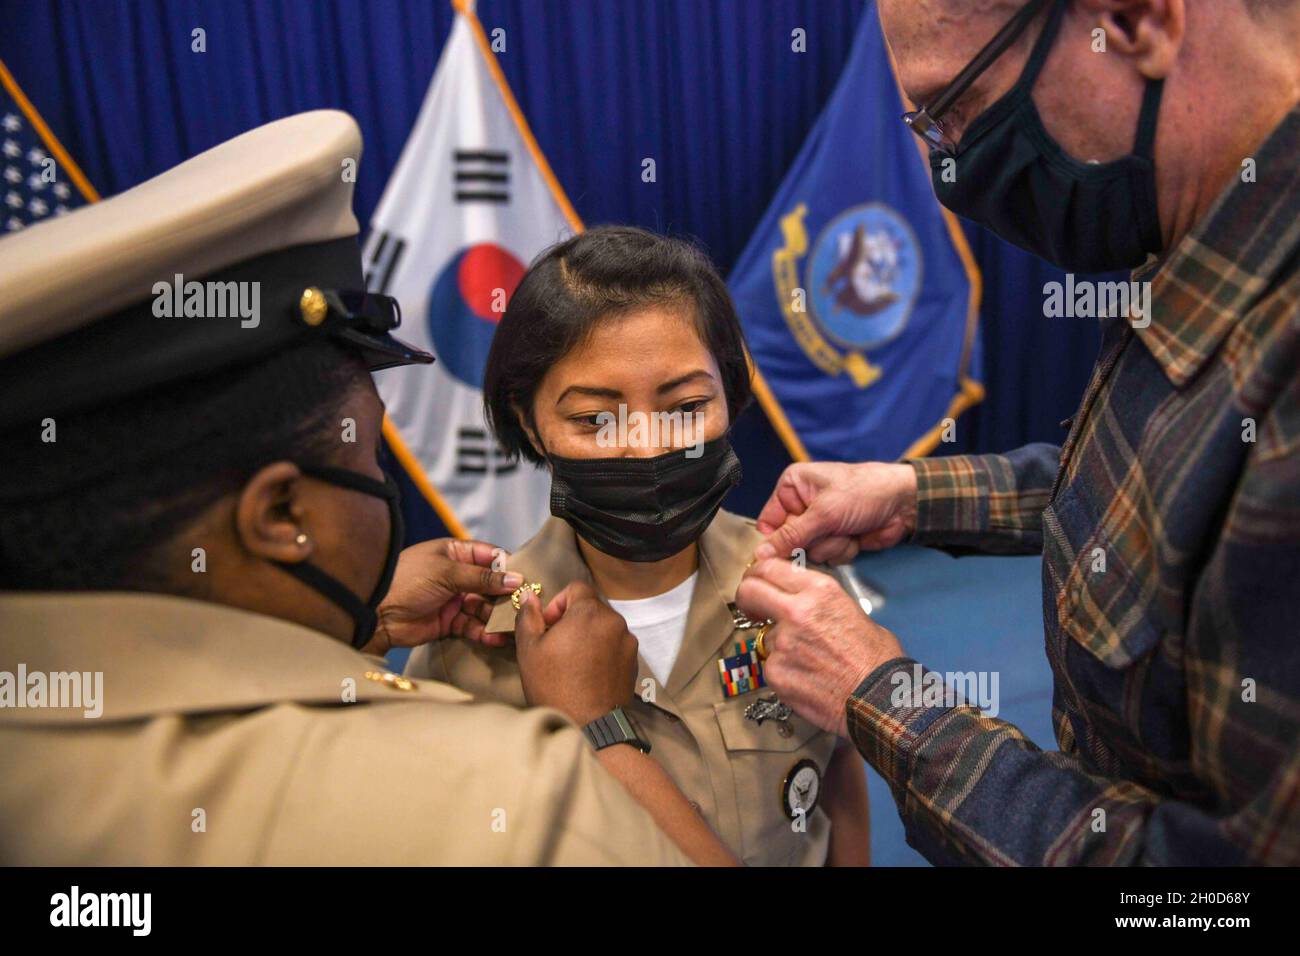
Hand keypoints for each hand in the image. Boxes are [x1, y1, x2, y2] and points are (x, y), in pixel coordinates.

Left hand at [365, 538, 522, 654]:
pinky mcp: (449, 622)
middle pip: (491, 585)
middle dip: (506, 596)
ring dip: (497, 618)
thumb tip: (515, 579)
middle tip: (524, 606)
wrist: (376, 615)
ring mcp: (453, 599)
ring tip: (512, 627)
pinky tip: (495, 638)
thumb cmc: (406, 581)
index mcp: (453, 553)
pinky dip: (484, 632)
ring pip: (484, 608)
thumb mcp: (446, 572)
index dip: (508, 567)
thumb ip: (482, 577)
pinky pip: (473, 626)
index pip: (489, 556)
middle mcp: (456, 575)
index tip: (526, 578)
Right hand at [513, 582, 638, 725]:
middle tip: (556, 645)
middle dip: (573, 620)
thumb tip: (529, 597)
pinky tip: (588, 673)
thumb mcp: (529, 649)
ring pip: (604, 626)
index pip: (576, 588)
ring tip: (572, 662)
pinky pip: (615, 644)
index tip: (548, 626)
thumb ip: (528, 617)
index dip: (558, 603)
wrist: (589, 727)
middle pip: (591, 607)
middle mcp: (615, 621)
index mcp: (590, 612)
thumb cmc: (554, 686)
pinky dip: (602, 650)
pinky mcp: (635, 661)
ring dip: (588, 635)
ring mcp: (628, 642)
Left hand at [736, 559, 904, 737]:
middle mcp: (797, 611)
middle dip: (748, 599)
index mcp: (819, 591)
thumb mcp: (853, 612)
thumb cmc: (876, 660)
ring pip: (765, 636)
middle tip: (754, 609)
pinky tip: (808, 679)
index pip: (769, 567)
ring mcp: (782, 643)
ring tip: (809, 661)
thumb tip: (802, 604)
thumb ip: (820, 604)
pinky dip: (784, 672)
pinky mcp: (775, 672)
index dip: (757, 574)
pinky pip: (771, 666)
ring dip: (779, 645)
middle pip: (750, 591)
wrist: (880, 700)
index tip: (755, 582)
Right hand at [754, 461, 917, 564]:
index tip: (787, 549)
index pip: (768, 522)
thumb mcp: (823, 512)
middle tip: (829, 530)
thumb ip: (791, 536)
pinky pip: (827, 557)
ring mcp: (819, 525)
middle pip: (789, 542)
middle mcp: (802, 505)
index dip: (776, 540)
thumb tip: (761, 554)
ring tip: (846, 530)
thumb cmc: (864, 491)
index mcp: (792, 487)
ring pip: (809, 552)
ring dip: (830, 546)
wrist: (903, 503)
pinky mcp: (835, 540)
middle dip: (812, 541)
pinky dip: (842, 550)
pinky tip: (854, 537)